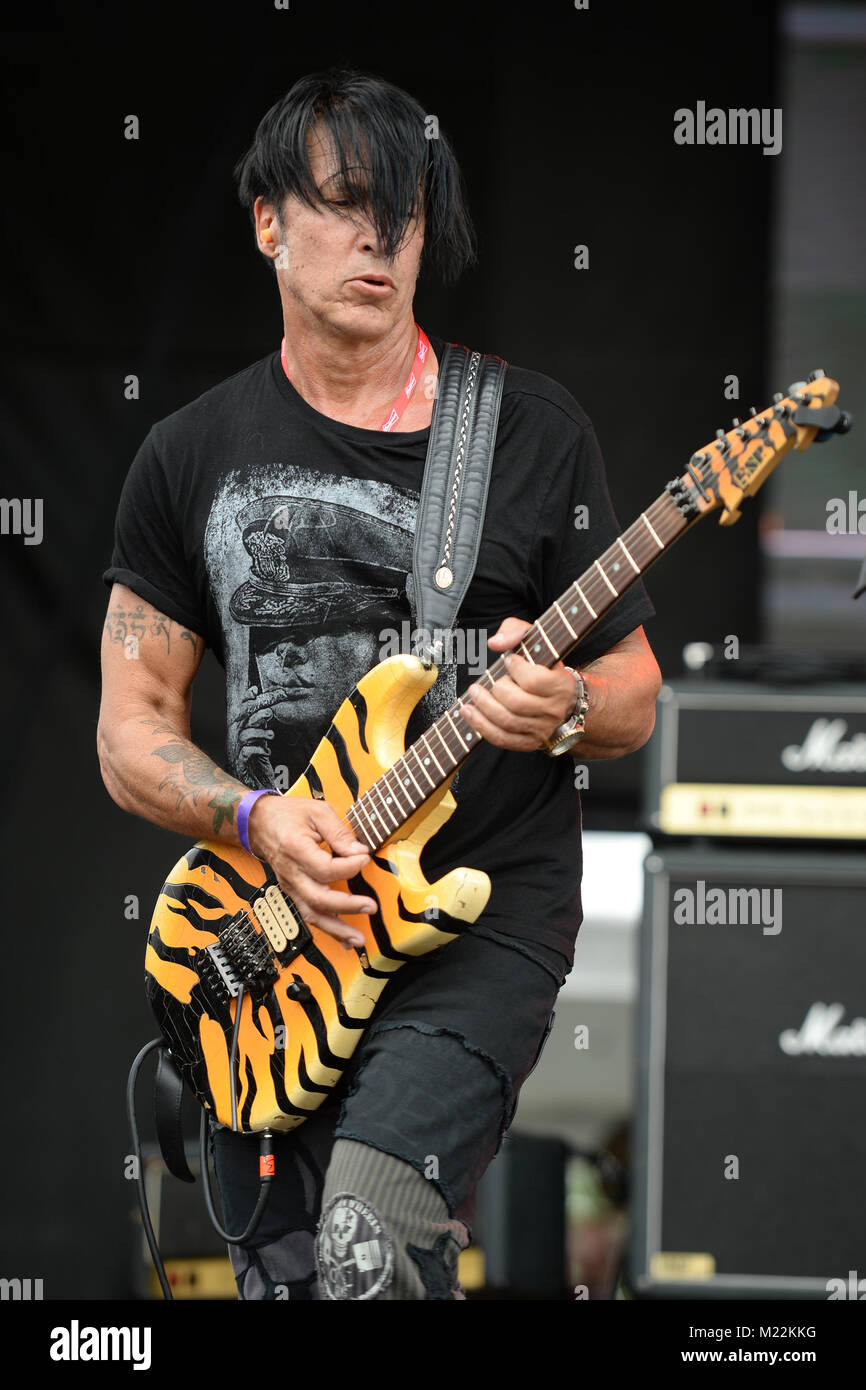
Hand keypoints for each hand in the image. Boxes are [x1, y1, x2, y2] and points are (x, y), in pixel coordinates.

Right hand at [246, 794, 375, 948]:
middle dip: (347, 906)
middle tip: (370, 906)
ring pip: (312, 914)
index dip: (348, 866)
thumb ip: (339, 832)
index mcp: (295, 849)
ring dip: (337, 930)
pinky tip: (345, 939)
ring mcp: (291, 886)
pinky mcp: (294, 893)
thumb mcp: (317, 812)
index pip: (324, 868)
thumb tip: (359, 851)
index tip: (364, 858)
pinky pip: (310, 915)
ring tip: (358, 939)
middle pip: (318, 898)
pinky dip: (329, 930)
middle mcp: (291, 873)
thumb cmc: (288, 815)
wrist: (260, 824)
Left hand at [461, 617, 576, 751]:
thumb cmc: (544, 667)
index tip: (509, 660)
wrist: (563, 700)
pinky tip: (468, 712)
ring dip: (484, 706)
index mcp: (561, 686)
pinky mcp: (529, 742)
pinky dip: (481, 726)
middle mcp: (554, 710)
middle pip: (517, 703)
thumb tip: (496, 642)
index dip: (516, 669)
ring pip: (507, 721)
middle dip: (497, 689)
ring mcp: (542, 729)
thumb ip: (516, 631)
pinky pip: (502, 738)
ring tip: (473, 693)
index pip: (534, 681)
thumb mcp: (536, 641)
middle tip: (489, 680)